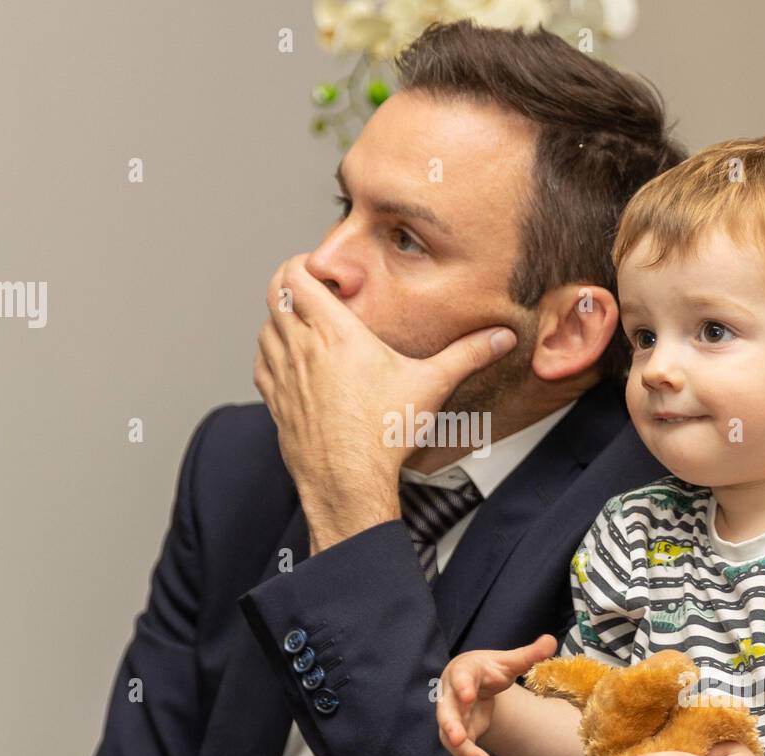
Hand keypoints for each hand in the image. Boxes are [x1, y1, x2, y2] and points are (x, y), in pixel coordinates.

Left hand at [253, 254, 516, 553]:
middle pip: (273, 293)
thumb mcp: (431, 386)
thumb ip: (467, 355)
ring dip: (281, 319)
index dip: (303, 263)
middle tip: (315, 291)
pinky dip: (272, 353)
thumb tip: (502, 337)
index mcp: (335, 333)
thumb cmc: (384, 434)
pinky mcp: (275, 402)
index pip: (295, 275)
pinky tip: (293, 361)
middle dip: (290, 285)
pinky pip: (261, 363)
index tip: (324, 271)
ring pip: (265, 327)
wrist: (348, 482)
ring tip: (307, 325)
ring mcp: (283, 376)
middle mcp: (301, 348)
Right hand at [436, 635, 556, 755]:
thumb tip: (551, 641)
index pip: (460, 677)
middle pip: (445, 712)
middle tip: (457, 737)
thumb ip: (528, 654)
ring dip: (465, 753)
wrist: (474, 683)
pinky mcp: (458, 734)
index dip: (462, 686)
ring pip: (450, 737)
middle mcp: (451, 696)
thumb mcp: (508, 662)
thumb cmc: (489, 670)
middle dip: (450, 725)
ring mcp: (452, 718)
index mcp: (464, 672)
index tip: (468, 696)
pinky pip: (460, 751)